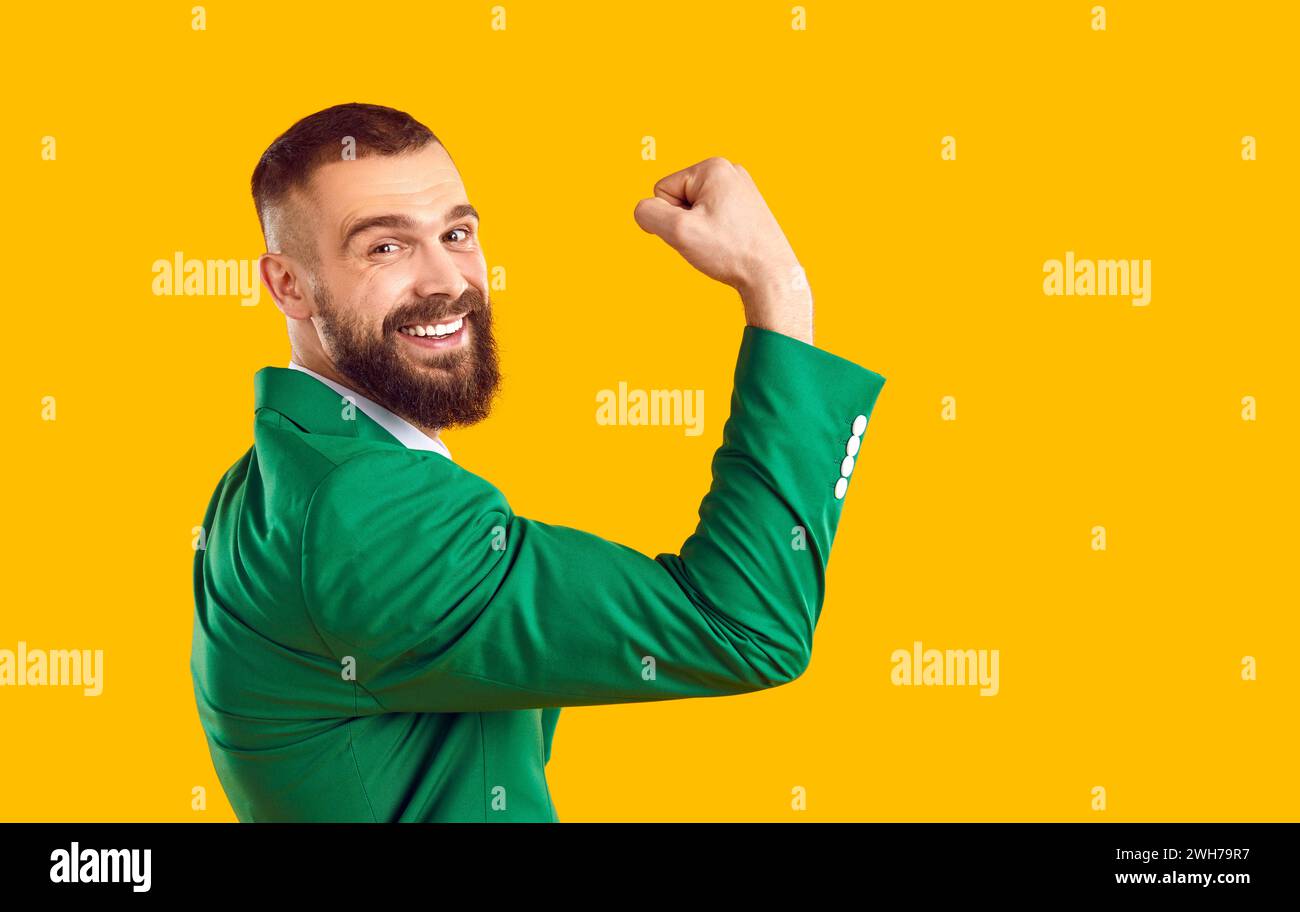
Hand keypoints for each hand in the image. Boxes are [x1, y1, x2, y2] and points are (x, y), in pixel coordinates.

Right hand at [634, 157, 812, 343]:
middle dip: (686, 223)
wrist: (771, 276)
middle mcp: (729, 171)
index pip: (662, 189)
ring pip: (695, 211)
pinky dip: (714, 234)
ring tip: (722, 243)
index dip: (671, 218)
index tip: (698, 232)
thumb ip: (648, 214)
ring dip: (699, 230)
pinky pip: (711, 218)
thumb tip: (643, 210)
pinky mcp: (746, 207)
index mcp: (713, 167)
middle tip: (711, 240)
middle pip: (679, 198)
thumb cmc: (730, 252)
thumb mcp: (678, 232)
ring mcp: (740, 188)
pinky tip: (730, 244)